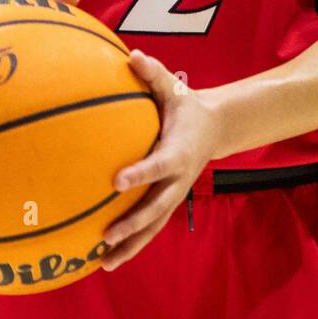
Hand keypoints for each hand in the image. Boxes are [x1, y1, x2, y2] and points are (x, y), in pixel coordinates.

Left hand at [100, 50, 222, 271]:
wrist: (215, 129)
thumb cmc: (186, 106)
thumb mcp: (174, 88)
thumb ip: (152, 74)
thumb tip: (131, 55)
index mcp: (179, 152)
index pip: (159, 165)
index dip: (141, 174)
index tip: (117, 181)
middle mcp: (178, 180)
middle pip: (156, 208)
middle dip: (133, 224)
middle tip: (106, 236)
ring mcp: (174, 195)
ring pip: (153, 227)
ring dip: (130, 245)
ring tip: (103, 262)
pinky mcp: (168, 203)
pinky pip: (149, 228)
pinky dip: (131, 244)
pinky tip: (104, 258)